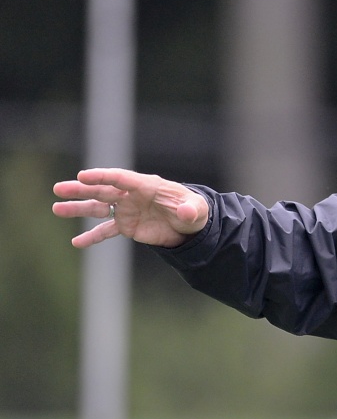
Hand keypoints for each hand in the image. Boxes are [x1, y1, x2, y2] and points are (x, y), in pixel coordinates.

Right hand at [53, 168, 208, 248]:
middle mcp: (132, 196)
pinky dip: (92, 236)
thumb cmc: (194, 211)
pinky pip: (106, 231)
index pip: (121, 178)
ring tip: (57, 208)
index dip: (103, 176)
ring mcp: (127, 210)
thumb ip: (191, 210)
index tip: (83, 176)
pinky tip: (77, 243)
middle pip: (103, 190)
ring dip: (79, 208)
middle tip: (59, 188)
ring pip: (98, 207)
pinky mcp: (126, 225)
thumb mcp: (197, 210)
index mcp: (147, 186)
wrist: (190, 225)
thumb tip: (187, 212)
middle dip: (82, 189)